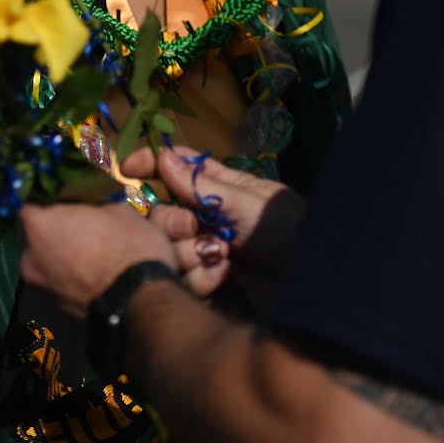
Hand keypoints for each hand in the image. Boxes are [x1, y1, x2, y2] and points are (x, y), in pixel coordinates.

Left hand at [20, 198, 229, 320]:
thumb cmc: (128, 247)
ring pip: (49, 264)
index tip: (67, 199)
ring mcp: (43, 289)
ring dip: (65, 258)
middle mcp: (30, 259)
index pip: (29, 204)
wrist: (143, 304)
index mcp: (39, 227)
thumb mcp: (120, 210)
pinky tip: (98, 278)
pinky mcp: (59, 311)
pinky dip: (75, 280)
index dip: (48, 200)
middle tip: (84, 228)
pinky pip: (63, 286)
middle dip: (57, 232)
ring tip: (95, 255)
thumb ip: (96, 205)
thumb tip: (96, 207)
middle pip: (38, 238)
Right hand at [120, 145, 305, 306]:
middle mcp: (207, 216)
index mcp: (220, 187)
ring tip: (218, 257)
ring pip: (167, 243)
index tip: (127, 167)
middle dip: (170, 218)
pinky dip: (195, 276)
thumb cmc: (290, 233)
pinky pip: (181, 276)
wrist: (316, 286)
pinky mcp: (206, 281)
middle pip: (161, 208)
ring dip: (185, 250)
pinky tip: (221, 277)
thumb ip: (204, 186)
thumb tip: (163, 157)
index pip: (176, 165)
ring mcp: (205, 248)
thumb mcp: (248, 205)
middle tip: (192, 228)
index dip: (150, 162)